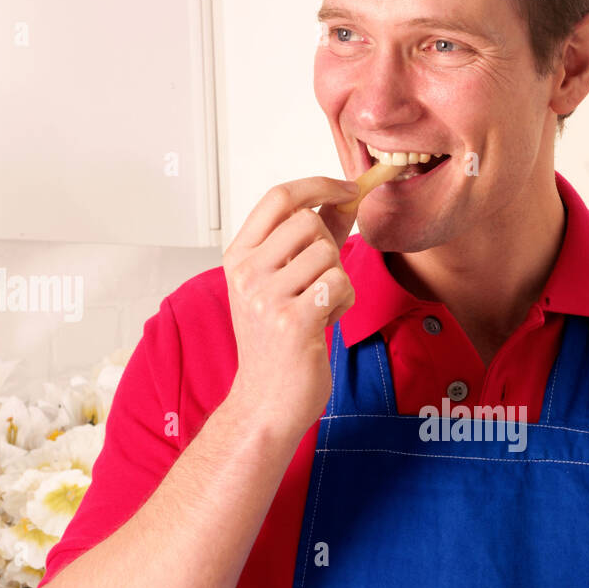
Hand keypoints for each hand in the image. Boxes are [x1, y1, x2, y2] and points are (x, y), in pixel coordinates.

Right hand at [223, 176, 360, 441]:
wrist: (266, 402)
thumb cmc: (278, 343)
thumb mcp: (283, 283)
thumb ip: (309, 240)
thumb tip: (343, 198)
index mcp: (239, 257)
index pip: (278, 197)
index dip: (319, 185)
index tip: (349, 189)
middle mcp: (246, 273)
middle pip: (309, 222)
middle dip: (330, 247)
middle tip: (320, 283)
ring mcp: (266, 296)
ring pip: (329, 254)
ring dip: (338, 281)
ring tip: (319, 308)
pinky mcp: (293, 321)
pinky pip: (340, 284)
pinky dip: (343, 303)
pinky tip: (324, 323)